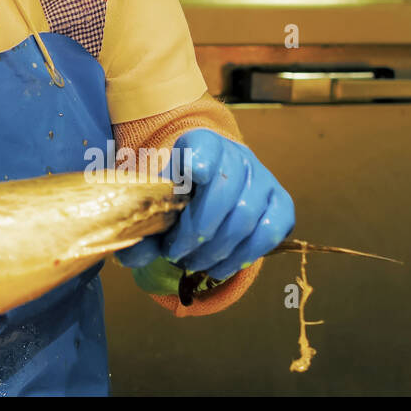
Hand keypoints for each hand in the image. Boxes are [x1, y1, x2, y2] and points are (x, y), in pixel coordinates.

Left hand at [114, 128, 294, 280]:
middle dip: (198, 231)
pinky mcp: (281, 203)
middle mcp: (237, 156)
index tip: (191, 175)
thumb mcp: (156, 199)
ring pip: (246, 216)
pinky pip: (270, 233)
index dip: (199, 161)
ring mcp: (263, 178)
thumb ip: (142, 225)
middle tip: (176, 253)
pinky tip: (220, 267)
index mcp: (200, 143)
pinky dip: (244, 255)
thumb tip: (128, 254)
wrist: (213, 184)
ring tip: (194, 264)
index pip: (204, 146)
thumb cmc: (179, 192)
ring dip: (217, 249)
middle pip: (224, 193)